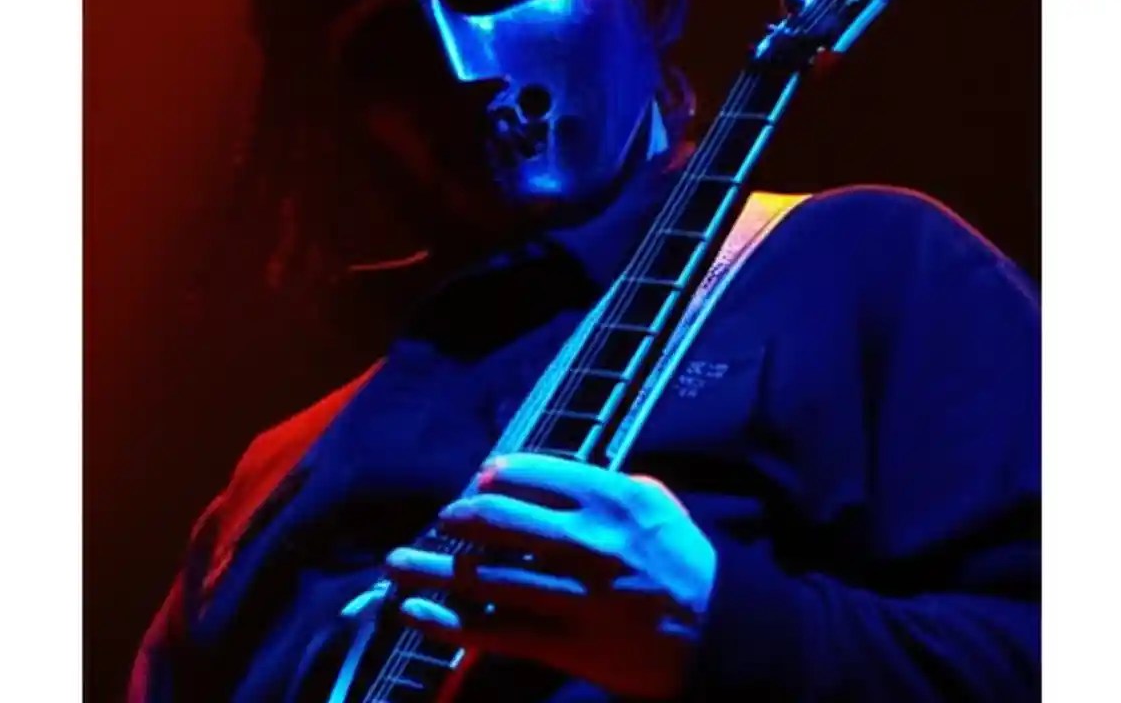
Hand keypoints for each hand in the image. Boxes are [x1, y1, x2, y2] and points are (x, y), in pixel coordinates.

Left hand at [384, 453, 716, 699]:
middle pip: (498, 522)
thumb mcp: (662, 507)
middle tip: (440, 519)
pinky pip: (492, 630)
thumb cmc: (690, 565)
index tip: (479, 480)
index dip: (497, 476)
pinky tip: (413, 612)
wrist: (725, 636)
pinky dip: (446, 621)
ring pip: (483, 577)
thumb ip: (611, 483)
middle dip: (457, 519)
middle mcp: (588, 542)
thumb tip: (552, 475)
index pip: (536, 474)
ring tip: (395, 563)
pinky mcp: (564, 645)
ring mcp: (573, 596)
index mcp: (613, 500)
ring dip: (430, 568)